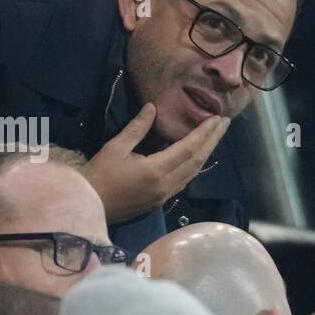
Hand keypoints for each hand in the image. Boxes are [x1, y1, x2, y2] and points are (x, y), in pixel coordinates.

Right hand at [81, 103, 227, 222]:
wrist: (90, 206)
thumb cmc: (99, 175)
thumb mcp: (115, 147)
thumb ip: (137, 128)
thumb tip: (152, 108)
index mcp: (156, 170)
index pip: (189, 149)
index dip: (205, 133)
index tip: (217, 118)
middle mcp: (166, 185)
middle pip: (197, 161)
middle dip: (212, 141)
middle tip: (224, 123)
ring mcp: (164, 195)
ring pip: (193, 173)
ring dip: (206, 154)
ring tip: (214, 137)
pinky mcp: (159, 201)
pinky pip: (184, 181)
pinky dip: (194, 166)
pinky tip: (197, 157)